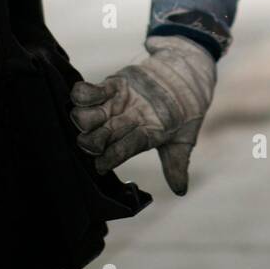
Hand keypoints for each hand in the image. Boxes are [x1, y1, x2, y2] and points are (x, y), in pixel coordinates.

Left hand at [69, 35, 215, 194]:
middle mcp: (122, 124)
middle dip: (92, 141)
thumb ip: (177, 163)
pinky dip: (84, 94)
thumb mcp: (184, 139)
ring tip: (89, 115)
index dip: (110, 158)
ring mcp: (115, 105)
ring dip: (84, 117)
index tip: (101, 165)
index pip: (121, 151)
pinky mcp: (112, 85)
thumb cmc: (185, 111)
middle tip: (93, 139)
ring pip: (89, 116)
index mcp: (140, 138)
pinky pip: (90, 92)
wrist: (185, 77)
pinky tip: (87, 94)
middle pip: (98, 137)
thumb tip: (180, 191)